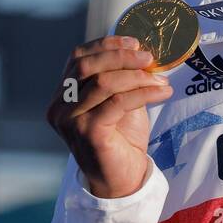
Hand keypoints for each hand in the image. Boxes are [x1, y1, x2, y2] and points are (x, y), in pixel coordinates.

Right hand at [46, 35, 171, 198]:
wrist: (121, 180)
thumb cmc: (120, 139)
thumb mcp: (117, 101)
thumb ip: (120, 78)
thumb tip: (141, 51)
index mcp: (62, 96)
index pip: (77, 58)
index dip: (105, 45)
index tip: (134, 42)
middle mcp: (59, 107)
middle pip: (87, 66)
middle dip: (121, 56)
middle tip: (149, 58)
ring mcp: (70, 120)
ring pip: (104, 83)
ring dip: (137, 76)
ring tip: (160, 79)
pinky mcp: (88, 132)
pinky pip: (119, 102)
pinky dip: (144, 92)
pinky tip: (163, 92)